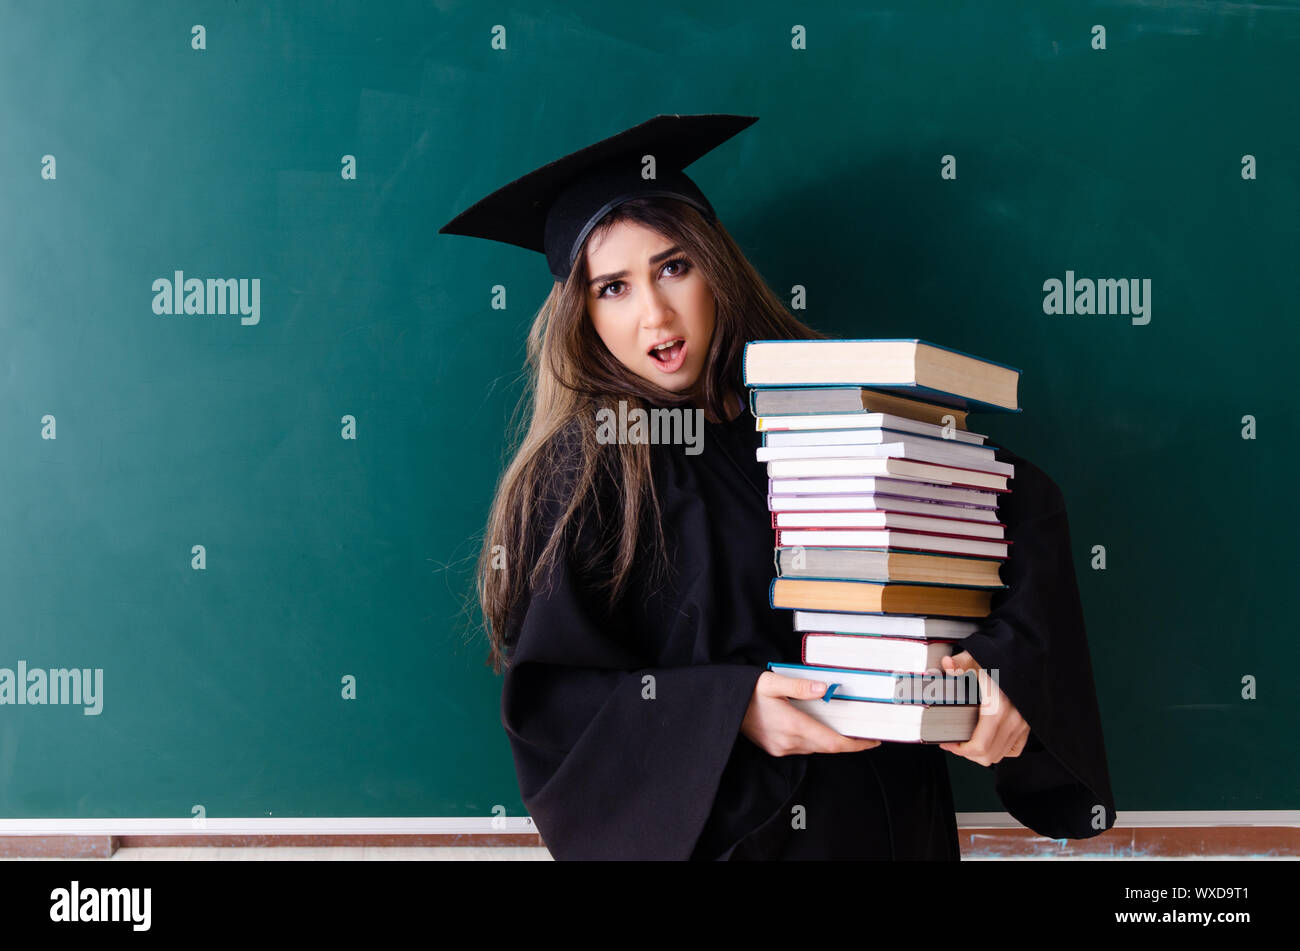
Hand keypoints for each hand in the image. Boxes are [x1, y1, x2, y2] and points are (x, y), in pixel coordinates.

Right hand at [741, 671, 880, 756]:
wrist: (723, 706)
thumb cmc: (746, 691)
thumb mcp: (772, 681)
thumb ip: (800, 686)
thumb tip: (824, 689)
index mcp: (792, 725)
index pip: (832, 742)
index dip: (855, 744)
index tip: (872, 741)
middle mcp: (788, 741)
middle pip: (827, 747)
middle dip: (848, 742)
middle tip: (864, 732)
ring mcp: (781, 747)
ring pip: (815, 748)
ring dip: (831, 740)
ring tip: (844, 727)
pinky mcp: (775, 748)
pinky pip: (803, 747)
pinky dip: (816, 740)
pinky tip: (818, 727)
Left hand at [937, 651, 1029, 765]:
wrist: (1027, 656)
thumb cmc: (1002, 657)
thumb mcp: (977, 657)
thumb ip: (959, 663)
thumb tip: (946, 664)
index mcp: (998, 707)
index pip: (979, 745)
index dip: (960, 750)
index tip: (948, 743)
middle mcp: (1013, 719)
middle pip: (988, 755)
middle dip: (968, 753)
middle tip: (954, 743)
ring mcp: (1023, 723)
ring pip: (1001, 754)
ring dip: (982, 753)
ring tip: (967, 743)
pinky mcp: (1028, 724)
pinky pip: (1014, 748)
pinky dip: (999, 750)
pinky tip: (987, 741)